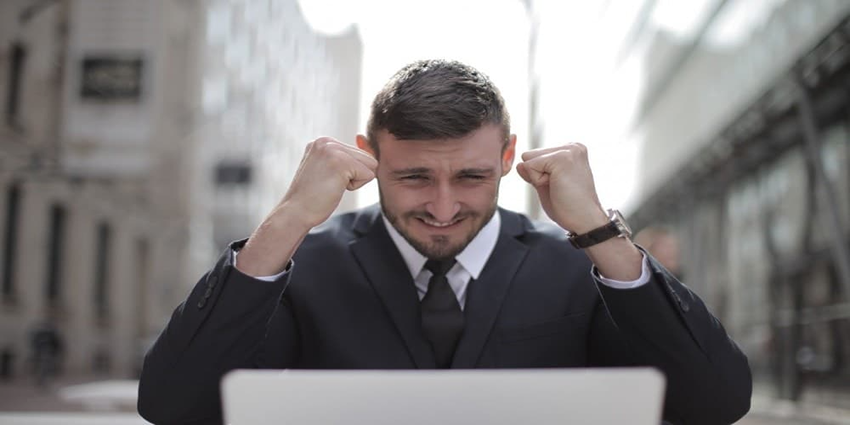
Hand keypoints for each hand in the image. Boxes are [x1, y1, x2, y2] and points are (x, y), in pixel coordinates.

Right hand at [237, 137, 375, 276]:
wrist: (295, 212)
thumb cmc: (312, 197)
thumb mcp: (329, 170)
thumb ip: (347, 156)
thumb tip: (366, 140)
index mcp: (323, 142)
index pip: (359, 154)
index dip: (350, 173)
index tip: (326, 180)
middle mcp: (327, 141)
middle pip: (368, 158)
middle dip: (354, 176)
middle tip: (329, 184)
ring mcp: (333, 150)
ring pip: (371, 164)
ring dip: (355, 181)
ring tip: (331, 185)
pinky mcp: (341, 162)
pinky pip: (369, 175)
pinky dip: (355, 187)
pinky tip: (334, 188)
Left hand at [515, 143, 607, 233]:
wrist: (585, 221)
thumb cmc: (569, 207)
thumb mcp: (546, 186)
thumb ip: (533, 173)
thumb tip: (519, 164)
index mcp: (571, 150)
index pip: (535, 156)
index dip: (540, 175)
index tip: (560, 186)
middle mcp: (572, 146)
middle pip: (530, 155)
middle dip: (538, 175)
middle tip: (560, 188)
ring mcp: (568, 150)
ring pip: (528, 159)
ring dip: (538, 178)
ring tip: (560, 187)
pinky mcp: (561, 158)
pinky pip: (530, 166)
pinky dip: (538, 181)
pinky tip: (557, 187)